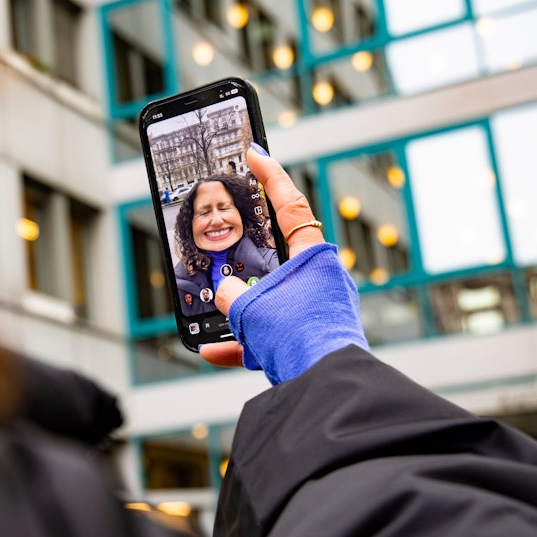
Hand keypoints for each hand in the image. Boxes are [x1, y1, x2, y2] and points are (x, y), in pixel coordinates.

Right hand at [200, 145, 323, 367]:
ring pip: (268, 296)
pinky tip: (211, 351)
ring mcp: (313, 309)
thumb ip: (230, 293)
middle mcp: (318, 280)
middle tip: (225, 236)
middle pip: (276, 254)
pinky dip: (240, 343)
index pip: (290, 204)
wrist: (325, 384)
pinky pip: (267, 334)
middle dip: (246, 252)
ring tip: (213, 310)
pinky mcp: (306, 339)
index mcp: (314, 257)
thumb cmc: (298, 335)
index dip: (270, 176)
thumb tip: (225, 291)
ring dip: (239, 305)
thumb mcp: (251, 305)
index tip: (254, 153)